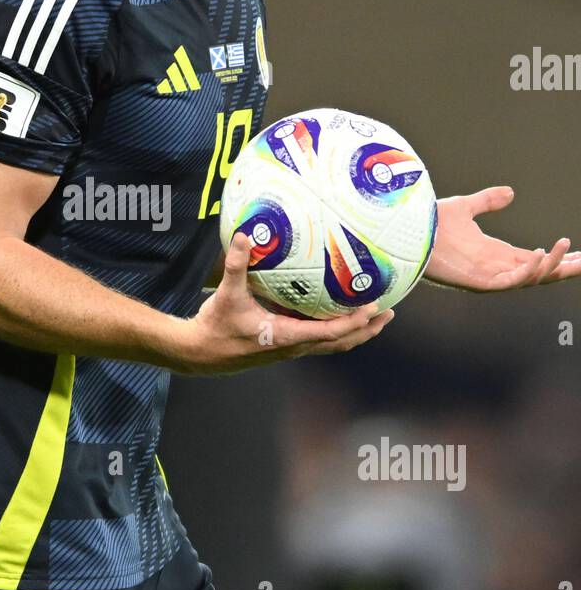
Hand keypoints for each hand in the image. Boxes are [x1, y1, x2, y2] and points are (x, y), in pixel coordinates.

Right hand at [177, 233, 393, 374]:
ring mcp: (289, 349)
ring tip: (373, 317)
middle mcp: (293, 347)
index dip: (355, 321)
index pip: (330, 333)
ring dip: (354, 332)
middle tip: (388, 313)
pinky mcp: (283, 346)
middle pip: (340, 343)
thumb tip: (245, 235)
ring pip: (331, 344)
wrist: (200, 354)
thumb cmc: (215, 326)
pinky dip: (335, 330)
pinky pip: (318, 340)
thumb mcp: (227, 294)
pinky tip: (335, 314)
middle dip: (366, 329)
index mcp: (286, 337)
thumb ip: (237, 264)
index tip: (374, 307)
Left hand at [425, 186, 580, 290]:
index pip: (537, 260)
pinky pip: (511, 281)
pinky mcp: (479, 282)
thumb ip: (488, 201)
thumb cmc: (431, 225)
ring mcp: (489, 278)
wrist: (407, 232)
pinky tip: (539, 254)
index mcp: (497, 255)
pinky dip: (528, 270)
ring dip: (551, 266)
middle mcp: (497, 269)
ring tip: (566, 249)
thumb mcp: (466, 207)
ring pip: (531, 279)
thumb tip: (511, 192)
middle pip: (541, 273)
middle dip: (565, 268)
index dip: (559, 258)